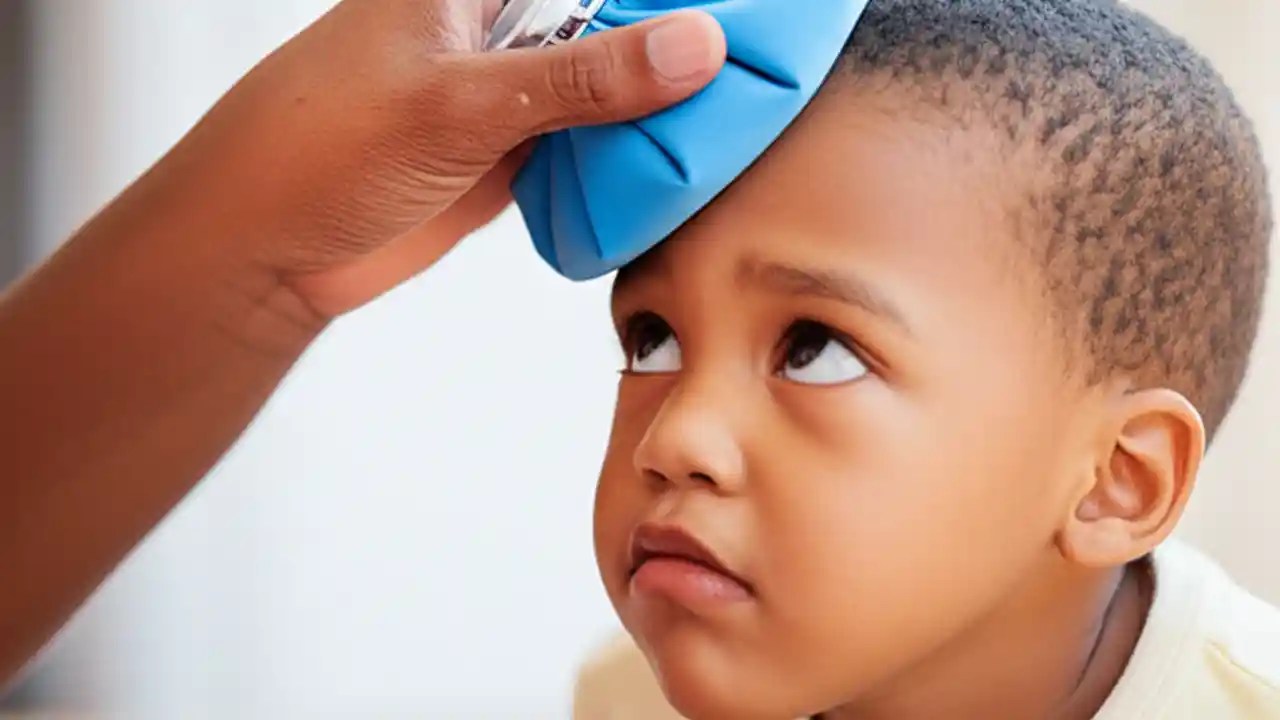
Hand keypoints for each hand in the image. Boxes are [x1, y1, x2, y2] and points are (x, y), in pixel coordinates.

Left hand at [183, 0, 725, 316]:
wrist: (269, 246)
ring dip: (662, 98)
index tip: (742, 3)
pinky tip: (687, 160)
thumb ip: (585, 76)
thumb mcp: (462, 101)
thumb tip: (701, 43)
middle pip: (612, 12)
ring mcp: (509, 87)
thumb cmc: (325, 143)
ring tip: (751, 105)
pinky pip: (593, 140)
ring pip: (609, 79)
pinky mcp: (515, 149)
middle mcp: (498, 22)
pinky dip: (632, 153)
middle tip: (767, 51)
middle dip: (677, 33)